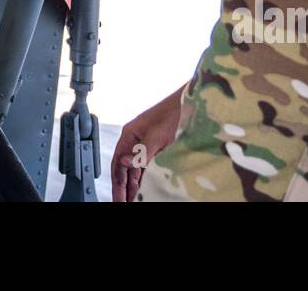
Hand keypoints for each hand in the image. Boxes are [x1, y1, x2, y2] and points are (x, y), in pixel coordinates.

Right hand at [111, 84, 184, 201]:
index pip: (118, 163)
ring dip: (131, 185)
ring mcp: (144, 144)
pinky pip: (144, 167)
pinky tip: (140, 188)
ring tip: (130, 200)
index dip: (117, 181)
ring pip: (134, 169)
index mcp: (129, 135)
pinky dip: (141, 179)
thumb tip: (126, 164)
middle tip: (122, 203)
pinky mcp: (155, 148)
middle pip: (124, 168)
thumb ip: (141, 152)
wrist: (189, 104)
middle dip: (122, 186)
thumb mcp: (156, 136)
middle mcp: (134, 140)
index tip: (118, 197)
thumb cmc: (172, 114)